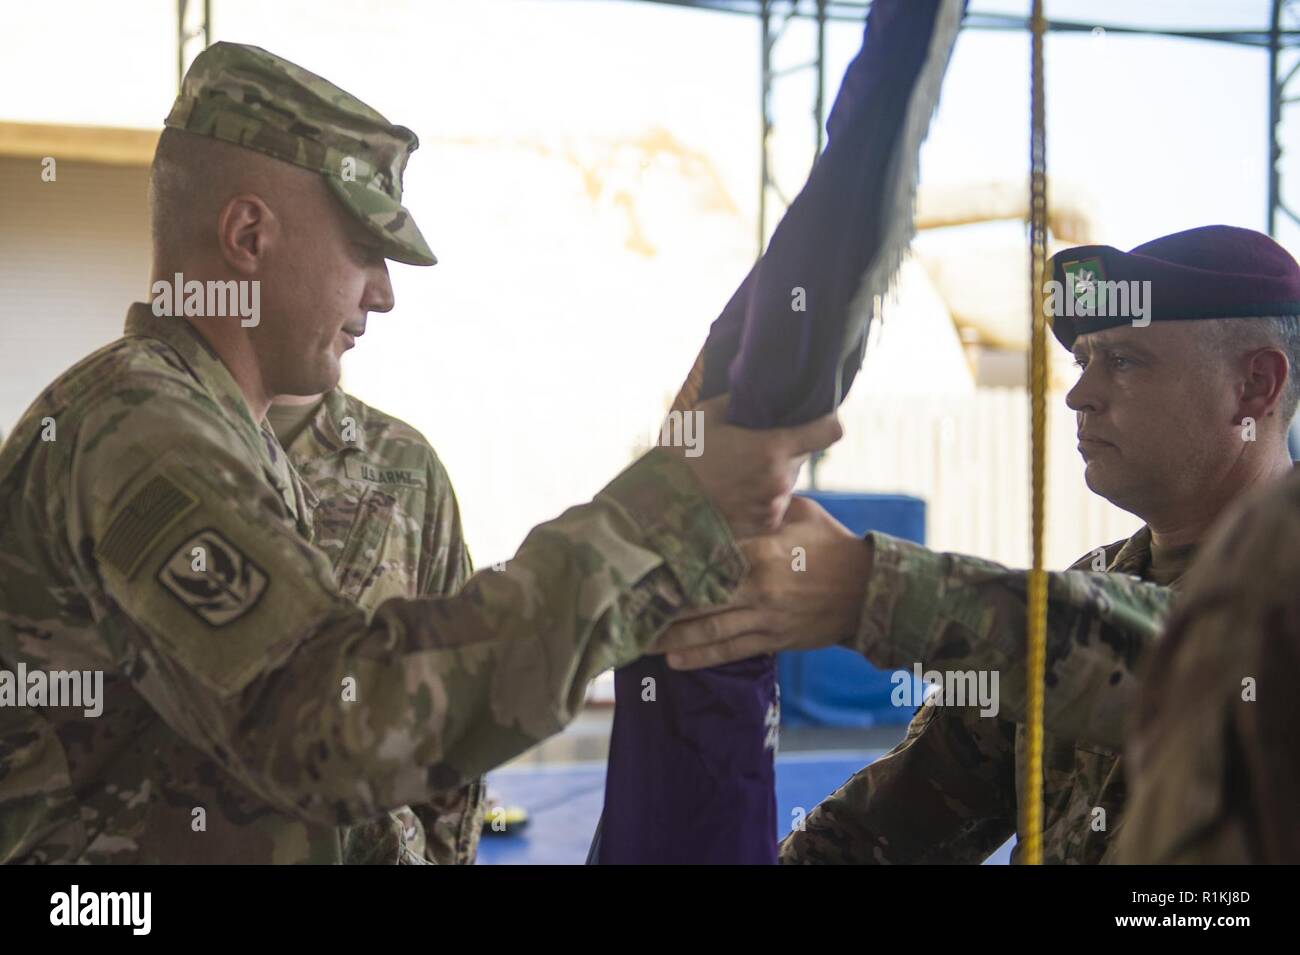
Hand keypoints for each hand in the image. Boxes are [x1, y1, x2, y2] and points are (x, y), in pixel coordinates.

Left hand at [652, 496, 871, 668]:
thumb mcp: (801, 513)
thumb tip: (735, 479)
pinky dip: (701, 656)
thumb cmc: (829, 544)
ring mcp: (765, 618)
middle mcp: (759, 587)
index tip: (643, 562)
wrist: (868, 590)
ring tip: (639, 639)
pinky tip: (673, 660)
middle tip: (628, 606)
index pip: (710, 557)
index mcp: (763, 551)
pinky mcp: (772, 640)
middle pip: (701, 598)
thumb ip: (765, 505)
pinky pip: (731, 650)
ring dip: (674, 638)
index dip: (675, 562)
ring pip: (711, 630)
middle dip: (664, 605)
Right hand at [675, 396, 842, 536]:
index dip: (825, 421)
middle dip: (786, 448)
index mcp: (772, 449)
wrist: (658, 508)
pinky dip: (760, 497)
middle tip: (754, 444)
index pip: (830, 432)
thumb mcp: (705, 416)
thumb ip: (738, 402)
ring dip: (772, 474)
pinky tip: (733, 493)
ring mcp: (773, 506)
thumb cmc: (679, 457)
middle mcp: (780, 480)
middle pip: (802, 456)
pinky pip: (773, 504)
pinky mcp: (763, 526)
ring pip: (786, 481)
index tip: (812, 418)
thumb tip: (753, 392)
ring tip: (737, 472)